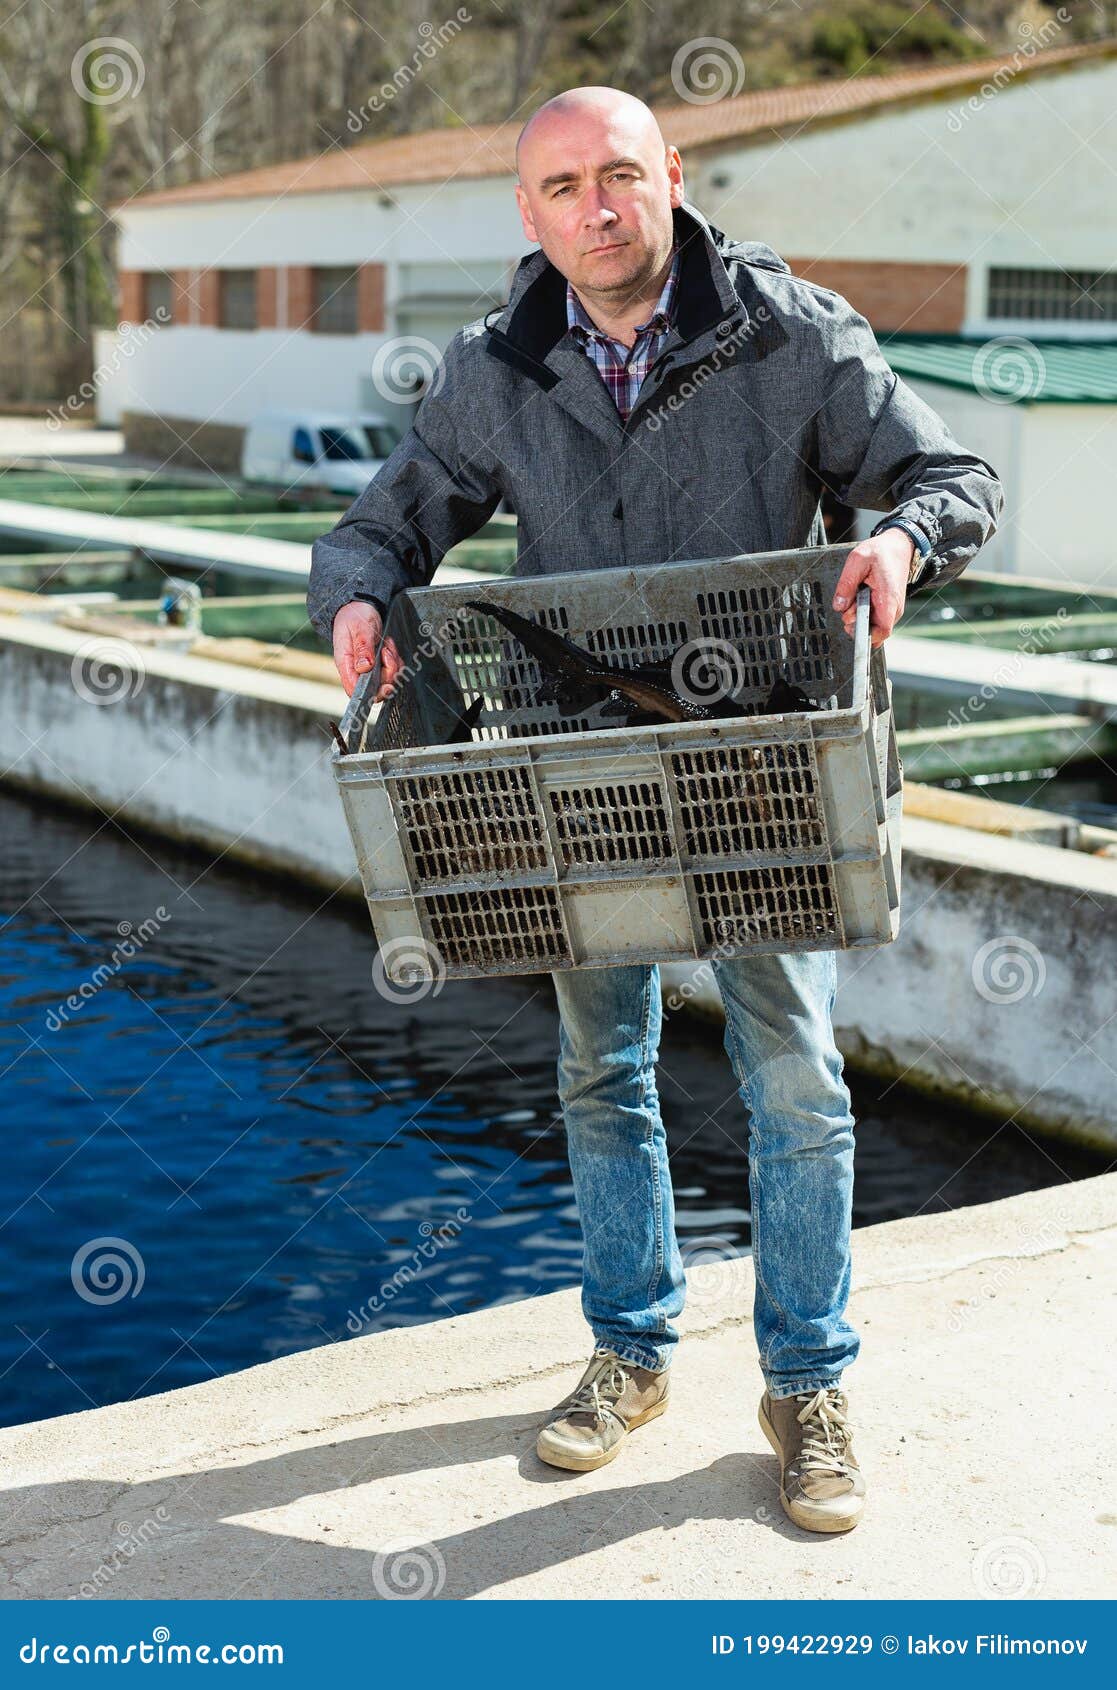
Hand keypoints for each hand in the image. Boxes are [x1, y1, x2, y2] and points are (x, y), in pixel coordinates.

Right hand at [331, 601, 402, 699]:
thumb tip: (363, 668)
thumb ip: (362, 648)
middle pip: (376, 689)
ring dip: (393, 663)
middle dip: (388, 674)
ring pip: (387, 680)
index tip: (385, 683)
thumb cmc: (354, 616)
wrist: (359, 606)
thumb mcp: (358, 628)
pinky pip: (393, 670)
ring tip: (386, 645)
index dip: (371, 693)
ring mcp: (368, 668)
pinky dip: (396, 659)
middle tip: (386, 653)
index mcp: (345, 664)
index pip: (354, 690)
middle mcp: (356, 670)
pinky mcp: (379, 664)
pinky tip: (389, 646)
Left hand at [831, 529, 915, 648]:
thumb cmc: (881, 552)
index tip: (850, 624)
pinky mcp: (887, 608)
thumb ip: (846, 583)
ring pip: (872, 626)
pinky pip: (873, 619)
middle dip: (855, 622)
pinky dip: (862, 612)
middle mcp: (894, 608)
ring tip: (856, 596)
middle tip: (849, 602)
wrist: (898, 546)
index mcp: (888, 598)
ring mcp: (891, 609)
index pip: (882, 631)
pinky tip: (860, 598)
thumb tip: (839, 606)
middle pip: (873, 631)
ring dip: (858, 616)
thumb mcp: (858, 559)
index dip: (864, 635)